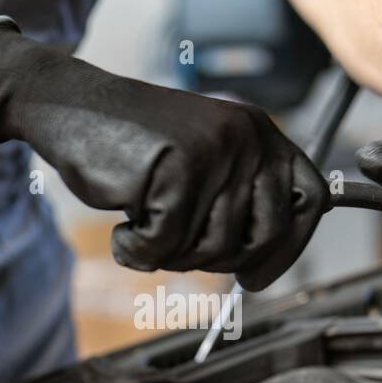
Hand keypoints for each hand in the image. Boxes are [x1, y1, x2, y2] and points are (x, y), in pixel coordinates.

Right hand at [0, 19, 326, 290]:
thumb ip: (239, 195)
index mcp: (260, 132)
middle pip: (265, 236)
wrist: (71, 106)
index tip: (255, 277)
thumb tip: (266, 262)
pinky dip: (137, 250)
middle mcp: (247, 138)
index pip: (310, 199)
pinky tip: (122, 227)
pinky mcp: (177, 171)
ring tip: (143, 226)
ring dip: (171, 254)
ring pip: (214, 248)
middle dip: (220, 260)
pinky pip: (167, 245)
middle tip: (178, 248)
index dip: (289, 248)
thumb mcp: (202, 160)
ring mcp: (214, 152)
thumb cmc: (134, 146)